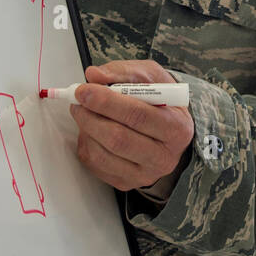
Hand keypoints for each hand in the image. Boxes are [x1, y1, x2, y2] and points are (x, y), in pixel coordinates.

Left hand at [69, 59, 193, 191]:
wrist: (168, 129)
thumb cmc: (160, 101)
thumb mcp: (151, 77)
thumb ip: (124, 72)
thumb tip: (94, 75)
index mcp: (177, 128)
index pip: (138, 116)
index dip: (107, 102)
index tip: (85, 90)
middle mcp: (164, 157)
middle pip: (118, 139)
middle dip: (91, 116)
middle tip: (78, 100)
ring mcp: (145, 174)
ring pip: (103, 154)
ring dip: (85, 129)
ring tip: (84, 112)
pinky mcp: (126, 183)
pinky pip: (96, 165)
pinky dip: (86, 144)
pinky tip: (91, 130)